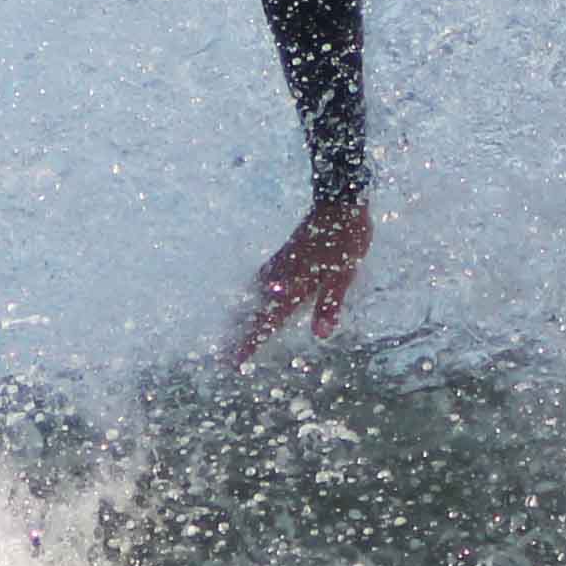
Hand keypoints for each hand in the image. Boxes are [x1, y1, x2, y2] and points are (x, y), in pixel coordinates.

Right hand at [229, 200, 372, 363]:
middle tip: (221, 358)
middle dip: (237, 335)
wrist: (337, 203)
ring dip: (241, 317)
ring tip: (228, 334)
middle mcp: (279, 278)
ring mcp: (278, 266)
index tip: (232, 362)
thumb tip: (321, 335)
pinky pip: (259, 285)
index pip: (267, 322)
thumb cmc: (344, 240)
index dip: (249, 343)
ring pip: (253, 298)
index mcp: (292, 285)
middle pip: (252, 312)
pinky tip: (253, 299)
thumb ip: (329, 305)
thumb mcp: (343, 276)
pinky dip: (251, 299)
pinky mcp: (281, 258)